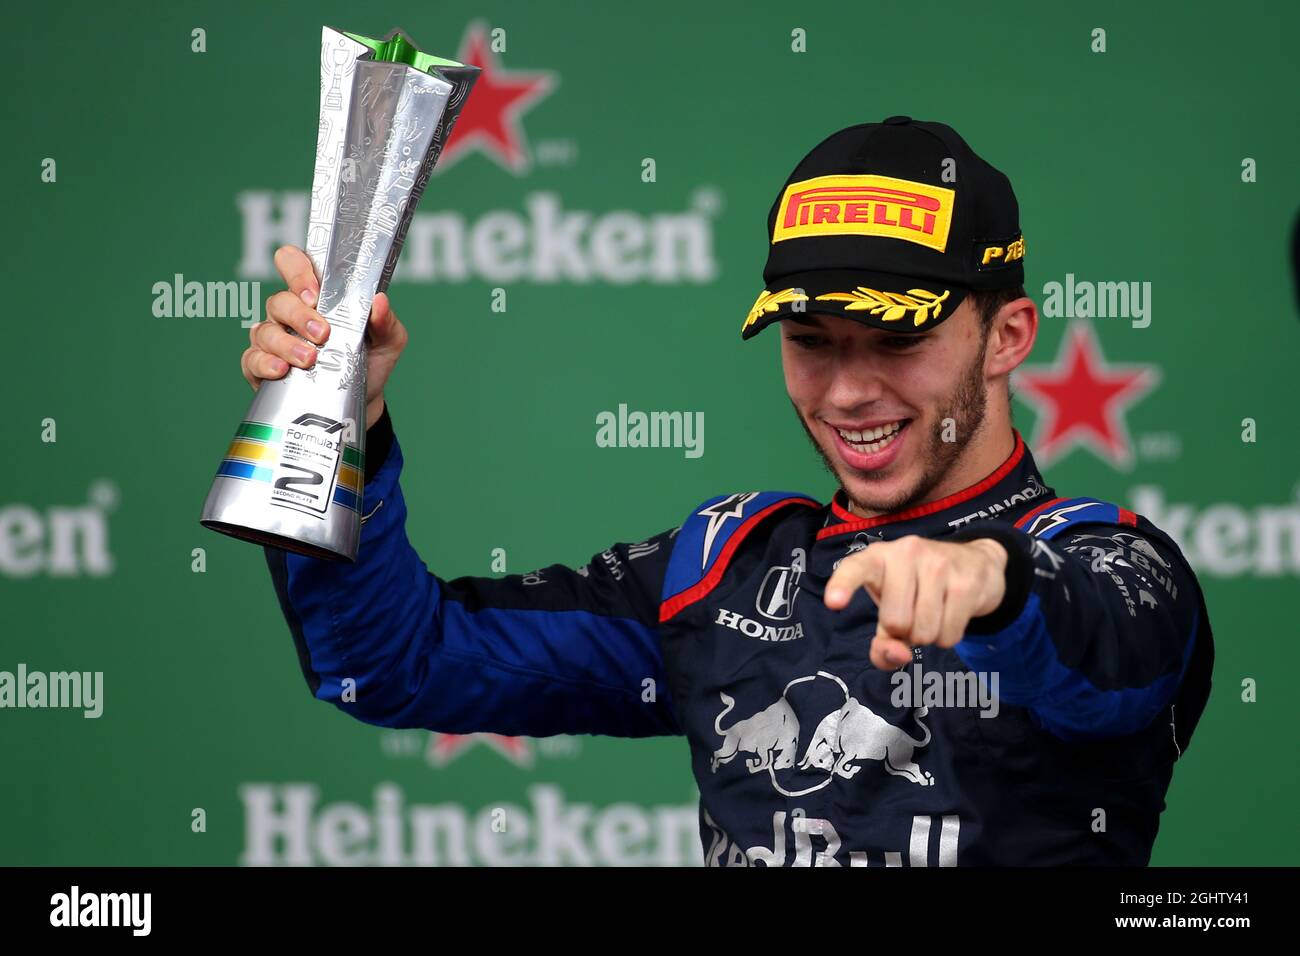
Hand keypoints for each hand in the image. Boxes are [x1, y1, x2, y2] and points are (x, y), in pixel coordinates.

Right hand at [241, 245, 408, 429]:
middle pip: (279, 300)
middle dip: (299, 315)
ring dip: (286, 344)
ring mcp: (273, 339)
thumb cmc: (370, 359)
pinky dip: (265, 363)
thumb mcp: (389, 340)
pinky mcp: (262, 367)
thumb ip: (386, 321)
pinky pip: (252, 359)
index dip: (298, 271)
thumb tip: (380, 301)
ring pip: (265, 330)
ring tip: (310, 359)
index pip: (293, 264)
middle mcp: (290, 313)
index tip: (315, 293)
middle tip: (322, 334)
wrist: (362, 401)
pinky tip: (281, 370)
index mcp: (316, 295)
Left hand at [823, 535, 1007, 669]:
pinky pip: (949, 636)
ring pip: (924, 632)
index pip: (855, 569)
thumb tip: (899, 654)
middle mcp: (906, 553)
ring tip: (933, 611)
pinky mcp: (966, 582)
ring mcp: (939, 564)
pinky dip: (947, 637)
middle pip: (895, 622)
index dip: (843, 586)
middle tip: (914, 612)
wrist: (974, 563)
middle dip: (905, 631)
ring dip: (927, 635)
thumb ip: (882, 644)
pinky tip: (951, 612)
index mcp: (877, 558)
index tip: (833, 602)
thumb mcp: (891, 612)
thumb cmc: (918, 589)